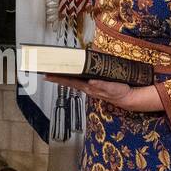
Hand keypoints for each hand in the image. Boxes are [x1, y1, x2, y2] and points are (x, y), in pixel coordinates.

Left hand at [44, 75, 162, 112]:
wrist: (126, 97)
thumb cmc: (118, 92)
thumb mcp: (111, 88)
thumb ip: (101, 85)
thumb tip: (91, 81)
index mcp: (88, 87)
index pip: (70, 81)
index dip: (58, 78)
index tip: (47, 75)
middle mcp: (86, 87)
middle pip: (68, 80)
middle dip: (56, 76)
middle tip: (44, 72)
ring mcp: (89, 86)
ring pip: (72, 80)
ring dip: (62, 76)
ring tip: (53, 72)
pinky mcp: (93, 85)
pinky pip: (79, 80)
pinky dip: (71, 77)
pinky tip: (69, 73)